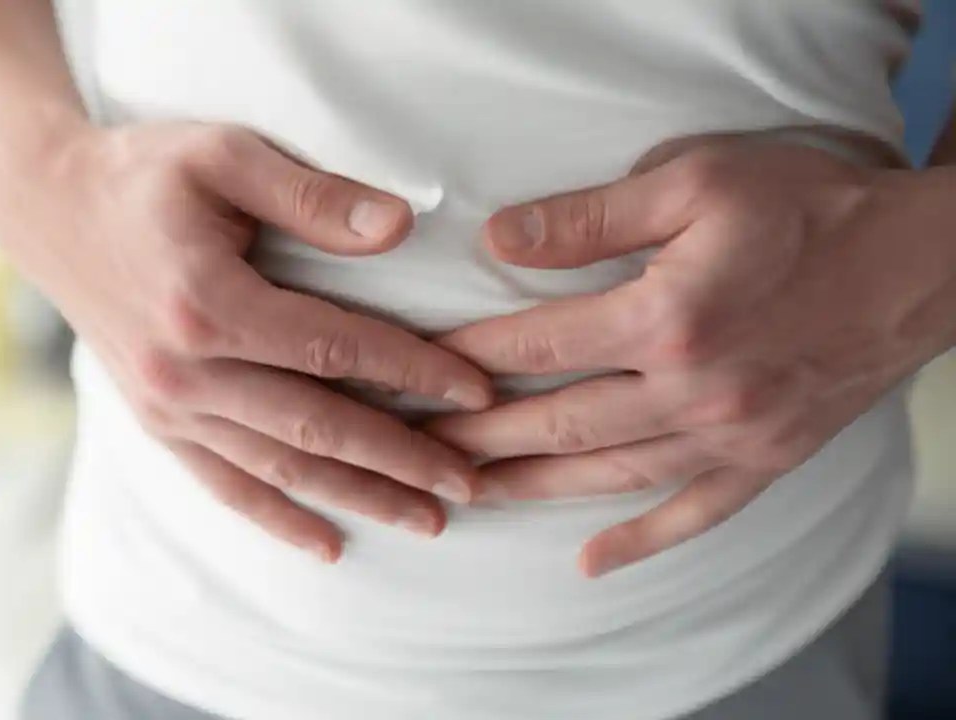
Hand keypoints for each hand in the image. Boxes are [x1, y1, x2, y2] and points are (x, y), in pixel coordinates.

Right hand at [0, 121, 492, 561]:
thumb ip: (312, 195)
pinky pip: (224, 483)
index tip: (477, 390)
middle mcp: (185, 369)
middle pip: (316, 425)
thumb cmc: (144, 172)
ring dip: (358, 497)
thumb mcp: (225, 154)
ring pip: (280, 466)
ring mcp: (168, 405)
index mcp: (207, 302)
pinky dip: (278, 517)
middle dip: (401, 459)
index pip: (334, 347)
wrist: (50, 209)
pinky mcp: (156, 422)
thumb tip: (401, 227)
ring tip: (427, 521)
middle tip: (471, 482)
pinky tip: (328, 545)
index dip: (412, 370)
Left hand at [427, 134, 955, 575]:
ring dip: (529, 490)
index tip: (416, 368)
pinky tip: (591, 562)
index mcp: (664, 318)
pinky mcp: (765, 462)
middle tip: (414, 450)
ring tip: (468, 497)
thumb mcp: (695, 182)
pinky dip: (639, 541)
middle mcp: (689, 392)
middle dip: (474, 438)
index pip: (534, 344)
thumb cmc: (807, 210)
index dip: (466, 357)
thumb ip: (590, 218)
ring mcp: (728, 437)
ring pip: (606, 477)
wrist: (921, 264)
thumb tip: (499, 238)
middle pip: (555, 423)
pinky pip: (693, 514)